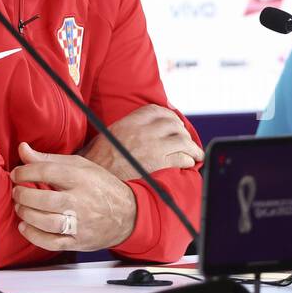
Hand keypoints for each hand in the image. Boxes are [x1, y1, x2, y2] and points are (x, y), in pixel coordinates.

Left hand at [10, 142, 136, 251]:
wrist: (128, 214)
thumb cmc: (100, 187)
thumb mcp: (79, 166)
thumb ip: (48, 159)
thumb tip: (22, 149)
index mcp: (81, 178)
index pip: (47, 172)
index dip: (25, 172)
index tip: (17, 174)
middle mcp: (81, 201)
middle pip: (45, 200)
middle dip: (23, 195)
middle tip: (18, 192)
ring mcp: (81, 223)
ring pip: (47, 222)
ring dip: (27, 214)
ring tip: (21, 208)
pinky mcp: (78, 241)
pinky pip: (52, 243)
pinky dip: (34, 236)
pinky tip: (26, 226)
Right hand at [80, 104, 202, 181]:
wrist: (95, 182)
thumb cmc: (96, 163)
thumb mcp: (106, 137)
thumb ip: (123, 130)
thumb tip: (133, 131)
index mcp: (128, 123)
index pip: (155, 110)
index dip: (168, 115)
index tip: (173, 122)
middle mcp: (142, 132)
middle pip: (172, 123)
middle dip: (183, 131)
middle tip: (186, 139)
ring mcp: (152, 147)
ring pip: (182, 140)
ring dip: (192, 147)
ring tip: (196, 153)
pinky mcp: (158, 164)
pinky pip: (181, 158)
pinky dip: (188, 160)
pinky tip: (188, 164)